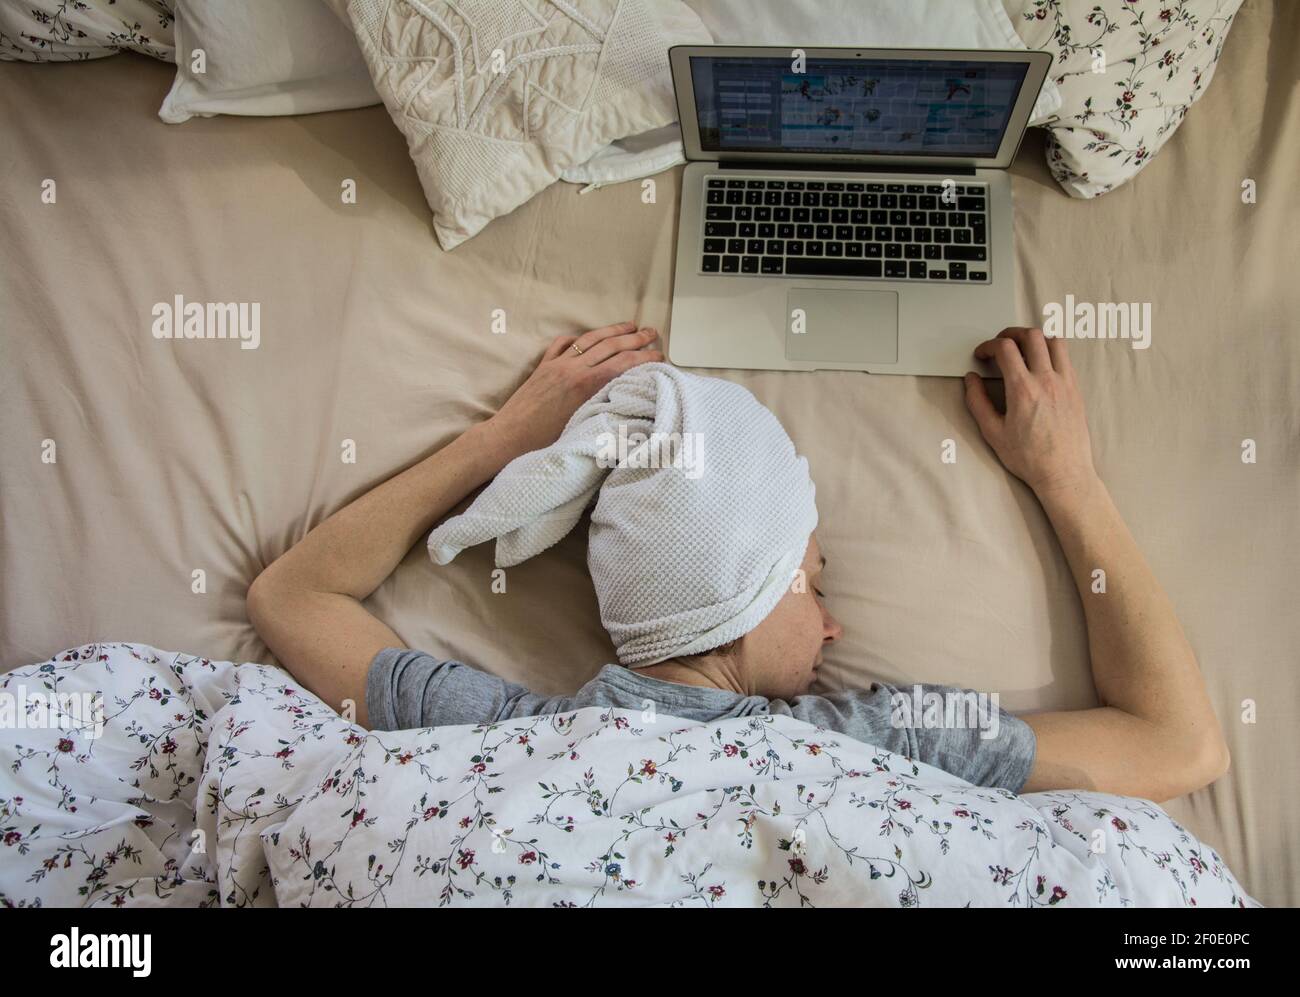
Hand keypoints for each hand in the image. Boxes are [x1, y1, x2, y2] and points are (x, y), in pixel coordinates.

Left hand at [482, 321, 661, 457]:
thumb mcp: (583, 426)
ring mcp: (557, 364)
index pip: (623, 363)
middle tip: (652, 333)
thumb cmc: (544, 441)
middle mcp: (572, 369)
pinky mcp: (543, 366)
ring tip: (629, 325)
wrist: (509, 437)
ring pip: (590, 339)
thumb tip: (630, 402)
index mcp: (585, 385)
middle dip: (635, 338)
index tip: (659, 355)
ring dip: (612, 330)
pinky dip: (579, 338)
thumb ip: (606, 409)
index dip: (644, 357)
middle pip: (610, 346)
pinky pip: (563, 344)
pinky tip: (587, 337)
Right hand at [964, 327, 1097, 498]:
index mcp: (1022, 390)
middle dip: (1011, 333)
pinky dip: (1051, 353)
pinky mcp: (1076, 390)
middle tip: (1000, 344)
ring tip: (1023, 350)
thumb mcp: (993, 433)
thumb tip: (971, 380)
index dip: (988, 345)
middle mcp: (1046, 380)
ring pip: (1054, 341)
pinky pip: (1066, 358)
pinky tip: (1040, 367)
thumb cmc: (1028, 458)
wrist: (1064, 473)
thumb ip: (978, 402)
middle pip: (1031, 336)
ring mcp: (1065, 383)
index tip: (982, 355)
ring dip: (1035, 339)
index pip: (1005, 348)